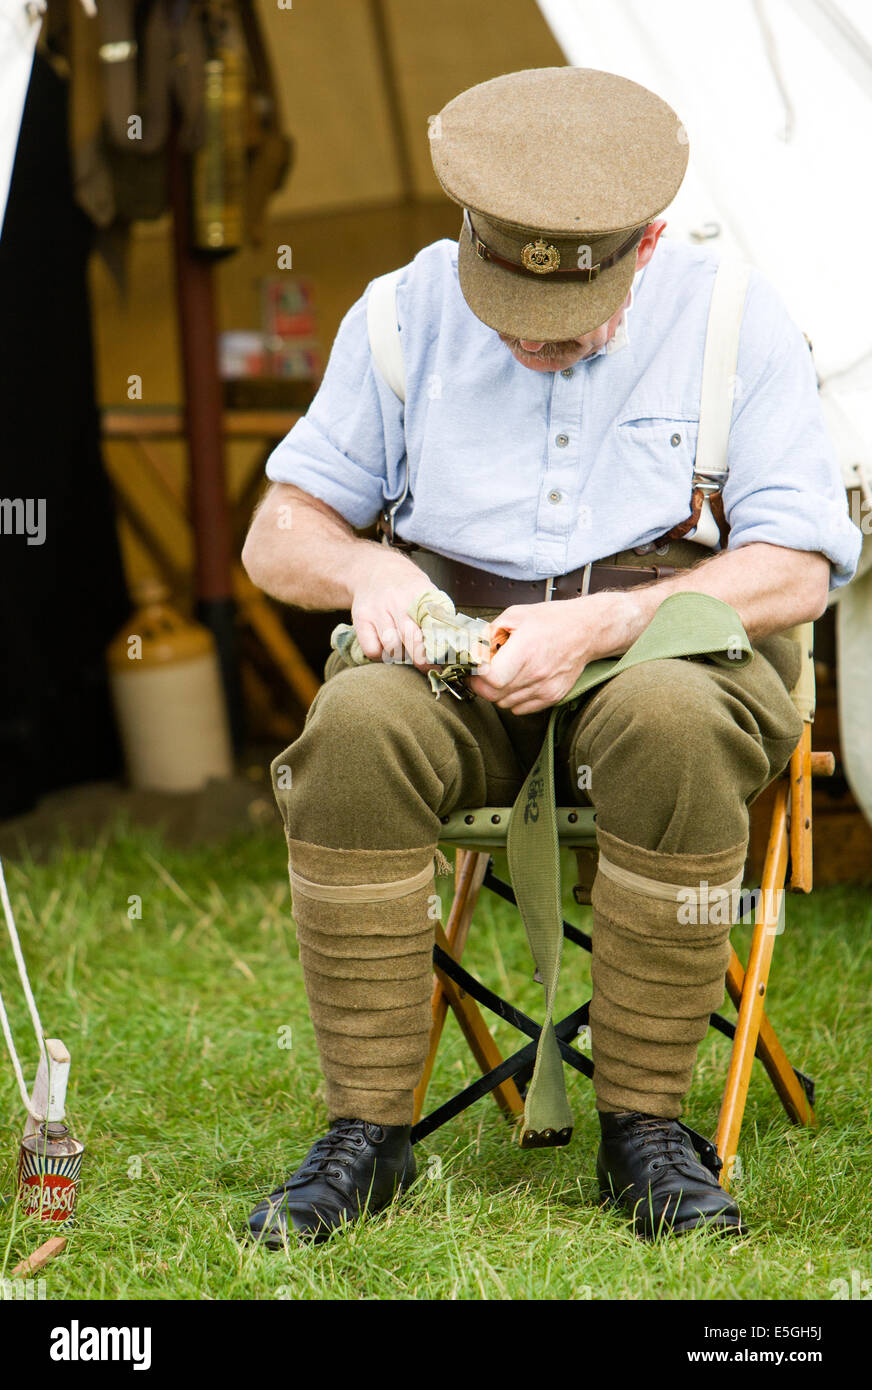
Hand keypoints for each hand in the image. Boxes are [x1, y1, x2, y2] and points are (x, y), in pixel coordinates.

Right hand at [350, 551, 434, 669]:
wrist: (374, 569)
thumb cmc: (406, 587)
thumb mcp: (426, 592)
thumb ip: (439, 615)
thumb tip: (453, 643)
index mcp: (419, 593)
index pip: (432, 624)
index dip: (438, 645)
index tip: (442, 660)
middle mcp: (397, 600)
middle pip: (411, 637)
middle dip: (421, 658)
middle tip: (428, 667)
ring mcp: (377, 610)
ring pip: (391, 646)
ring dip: (400, 656)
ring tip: (405, 653)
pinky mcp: (361, 619)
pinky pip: (372, 649)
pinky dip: (381, 656)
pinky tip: (386, 649)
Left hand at [469, 594, 623, 714]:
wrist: (586, 631)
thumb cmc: (553, 620)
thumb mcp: (515, 615)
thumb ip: (489, 633)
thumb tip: (471, 649)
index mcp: (526, 650)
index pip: (492, 678)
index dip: (478, 674)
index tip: (474, 666)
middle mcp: (537, 673)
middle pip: (494, 694)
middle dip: (481, 684)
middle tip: (481, 671)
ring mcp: (545, 688)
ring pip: (504, 704)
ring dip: (497, 691)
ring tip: (504, 672)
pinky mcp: (551, 698)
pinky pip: (520, 709)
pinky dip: (512, 698)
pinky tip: (518, 681)